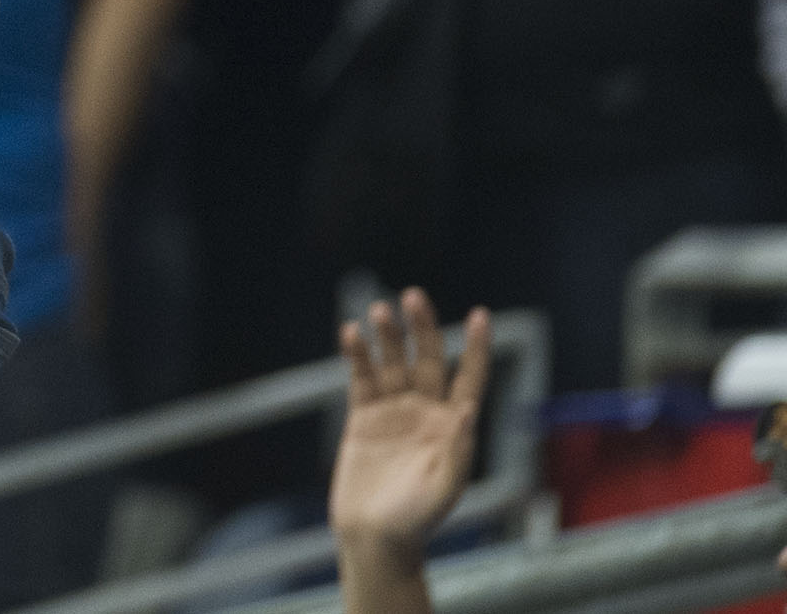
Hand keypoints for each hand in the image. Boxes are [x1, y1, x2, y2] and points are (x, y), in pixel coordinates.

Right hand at [329, 291, 489, 567]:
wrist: (375, 536)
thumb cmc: (417, 519)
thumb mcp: (446, 486)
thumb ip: (458, 448)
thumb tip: (470, 407)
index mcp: (453, 427)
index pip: (469, 378)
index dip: (476, 348)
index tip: (481, 314)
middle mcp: (425, 412)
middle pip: (426, 359)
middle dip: (421, 328)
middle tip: (412, 297)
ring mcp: (393, 412)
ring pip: (392, 363)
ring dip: (387, 336)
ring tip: (379, 311)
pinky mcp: (362, 417)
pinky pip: (361, 378)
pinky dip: (357, 355)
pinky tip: (351, 333)